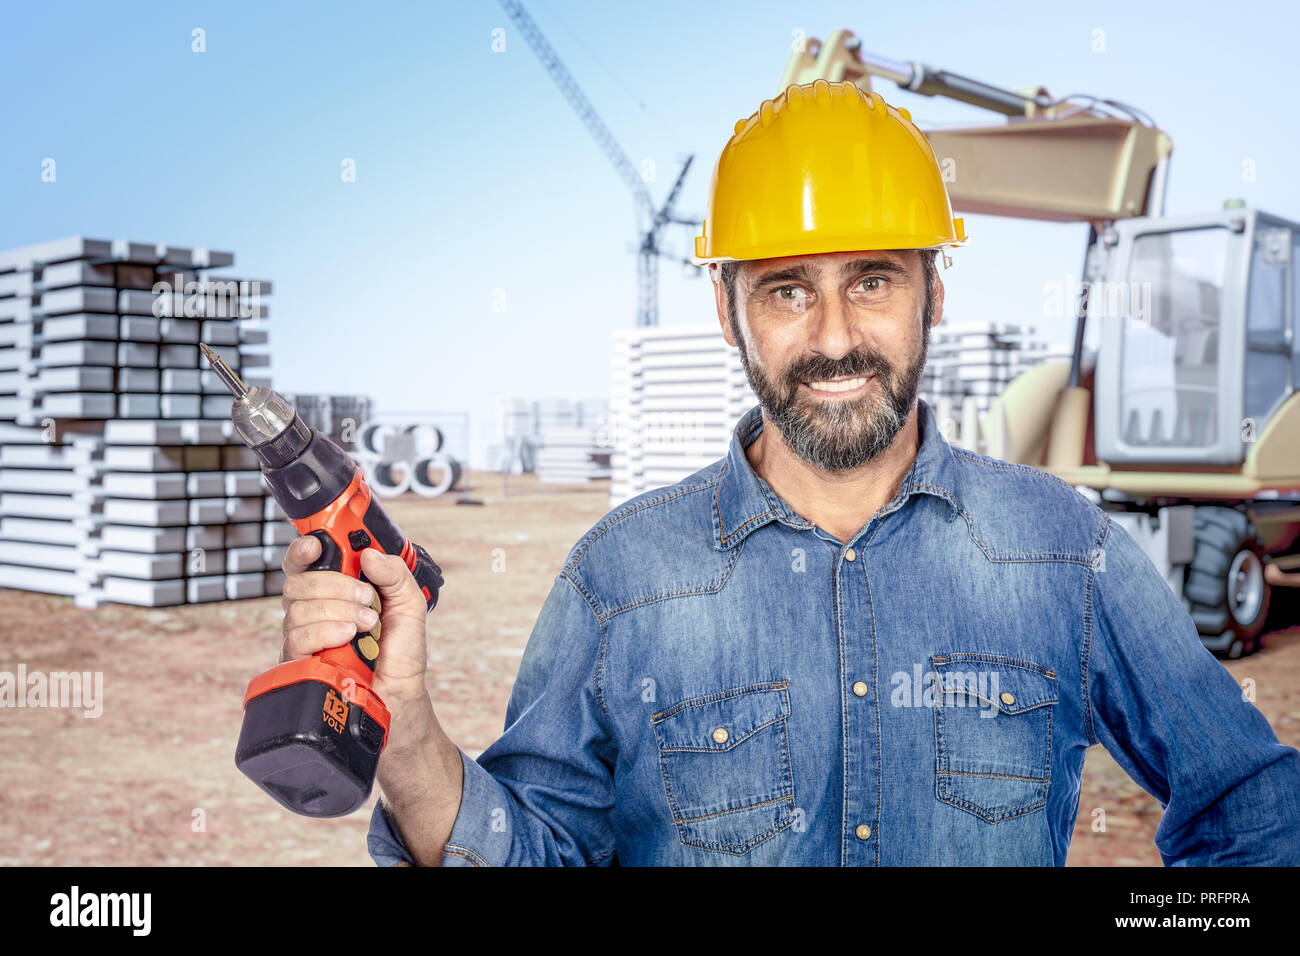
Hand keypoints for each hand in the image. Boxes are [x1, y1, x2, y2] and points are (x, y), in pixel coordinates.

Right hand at [279, 534, 430, 705]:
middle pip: (298, 582)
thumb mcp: (409, 604)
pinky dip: (326, 631)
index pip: (305, 563)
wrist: (400, 695)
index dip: (304, 549)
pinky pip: (297, 637)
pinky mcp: (298, 663)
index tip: (318, 544)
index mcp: (334, 592)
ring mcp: (303, 637)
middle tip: (367, 598)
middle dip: (335, 585)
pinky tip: (348, 637)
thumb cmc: (400, 652)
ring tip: (366, 624)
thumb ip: (395, 575)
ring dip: (338, 611)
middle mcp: (313, 611)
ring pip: (297, 608)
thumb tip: (368, 554)